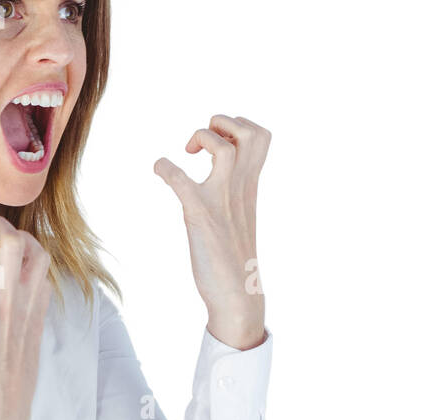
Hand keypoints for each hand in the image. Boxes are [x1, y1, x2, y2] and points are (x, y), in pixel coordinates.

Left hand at [153, 114, 269, 349]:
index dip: (236, 126)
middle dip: (221, 123)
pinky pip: (181, 182)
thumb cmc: (234, 258)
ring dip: (200, 138)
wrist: (237, 295)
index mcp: (251, 186)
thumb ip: (234, 190)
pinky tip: (160, 171)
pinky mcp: (201, 217)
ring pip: (224, 149)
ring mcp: (222, 201)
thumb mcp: (239, 214)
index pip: (260, 136)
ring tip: (187, 153)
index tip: (217, 142)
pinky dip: (166, 169)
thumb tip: (220, 177)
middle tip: (201, 145)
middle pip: (249, 133)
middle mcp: (240, 188)